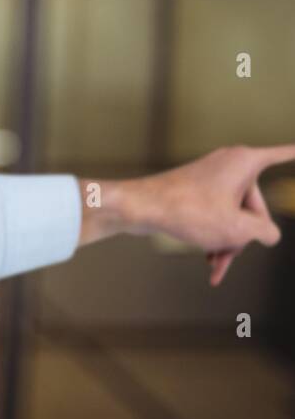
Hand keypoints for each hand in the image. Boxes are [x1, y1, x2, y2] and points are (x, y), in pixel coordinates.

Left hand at [81, 144, 294, 285]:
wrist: (138, 208)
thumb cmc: (187, 211)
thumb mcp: (238, 229)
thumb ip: (265, 232)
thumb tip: (268, 234)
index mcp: (245, 162)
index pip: (283, 154)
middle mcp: (229, 164)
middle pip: (254, 206)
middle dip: (244, 235)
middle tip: (226, 253)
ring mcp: (211, 178)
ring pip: (233, 216)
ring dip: (228, 242)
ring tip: (215, 264)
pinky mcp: (196, 191)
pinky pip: (215, 216)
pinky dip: (215, 236)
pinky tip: (210, 262)